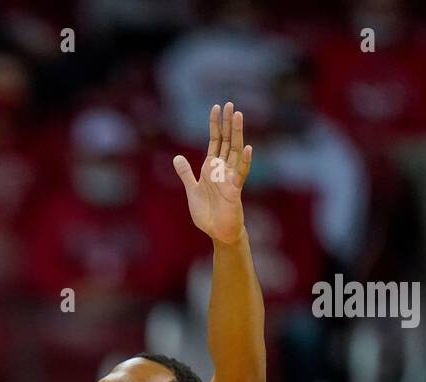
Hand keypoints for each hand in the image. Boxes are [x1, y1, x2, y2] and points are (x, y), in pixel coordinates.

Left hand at [173, 102, 252, 243]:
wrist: (217, 232)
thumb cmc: (207, 213)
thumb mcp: (192, 190)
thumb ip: (186, 174)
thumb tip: (177, 157)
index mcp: (211, 167)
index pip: (215, 141)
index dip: (215, 125)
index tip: (216, 108)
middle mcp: (222, 169)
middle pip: (227, 141)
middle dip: (227, 123)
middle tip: (230, 104)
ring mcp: (230, 178)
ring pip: (235, 151)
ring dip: (237, 134)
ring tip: (238, 116)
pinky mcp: (235, 190)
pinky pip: (240, 173)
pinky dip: (244, 161)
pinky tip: (248, 147)